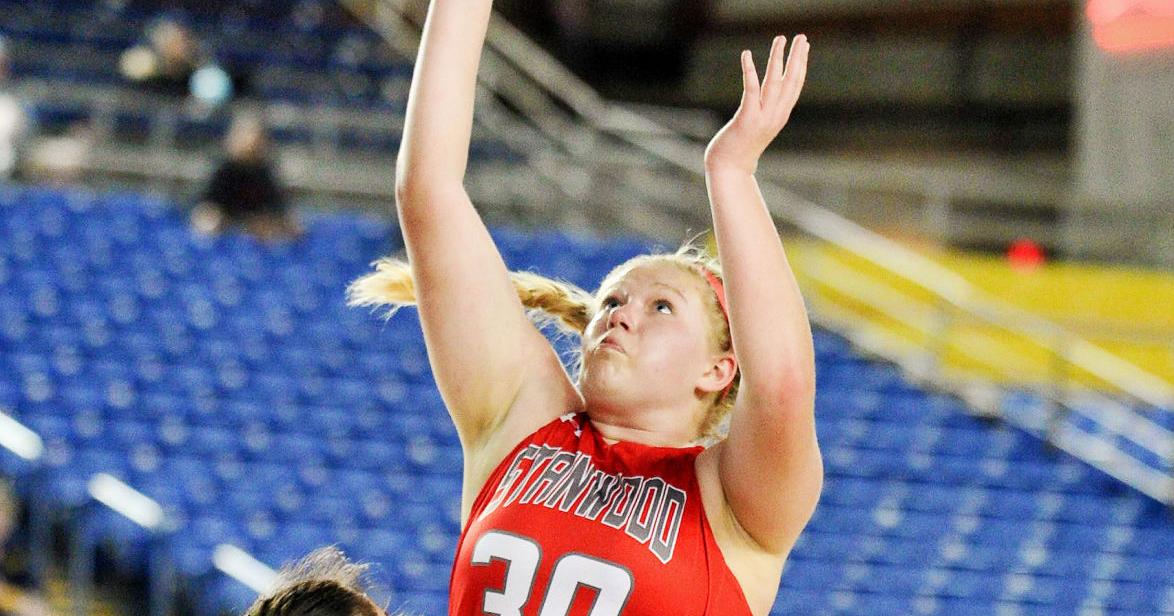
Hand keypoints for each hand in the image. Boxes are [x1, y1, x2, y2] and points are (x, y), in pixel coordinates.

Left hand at [704, 35, 809, 175]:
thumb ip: (764, 112)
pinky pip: (750, 90)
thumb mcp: (758, 127)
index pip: (795, 86)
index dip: (801, 65)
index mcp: (780, 116)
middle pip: (790, 81)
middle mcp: (776, 115)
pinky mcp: (746, 118)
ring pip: (774, 82)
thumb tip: (764, 97)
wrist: (729, 170)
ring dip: (777, 58)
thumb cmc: (740, 148)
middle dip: (797, 57)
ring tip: (780, 39)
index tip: (804, 47)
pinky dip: (749, 71)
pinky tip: (747, 55)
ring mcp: (762, 117)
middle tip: (801, 36)